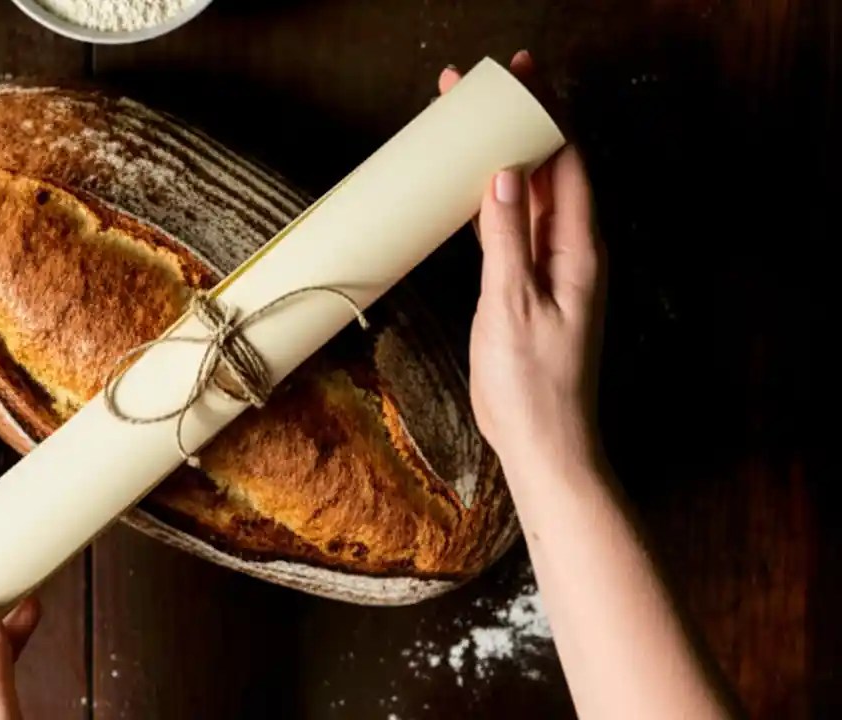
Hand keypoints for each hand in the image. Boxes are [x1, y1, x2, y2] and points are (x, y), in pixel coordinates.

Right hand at [440, 53, 605, 474]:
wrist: (543, 443)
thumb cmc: (532, 384)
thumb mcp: (511, 306)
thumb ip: (508, 238)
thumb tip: (506, 174)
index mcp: (579, 250)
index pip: (566, 163)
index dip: (544, 116)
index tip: (515, 81)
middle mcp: (572, 251)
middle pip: (549, 171)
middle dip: (519, 126)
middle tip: (480, 90)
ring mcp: (552, 269)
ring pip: (531, 197)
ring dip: (504, 159)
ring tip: (471, 125)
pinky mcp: (529, 288)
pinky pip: (516, 228)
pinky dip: (495, 200)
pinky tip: (474, 187)